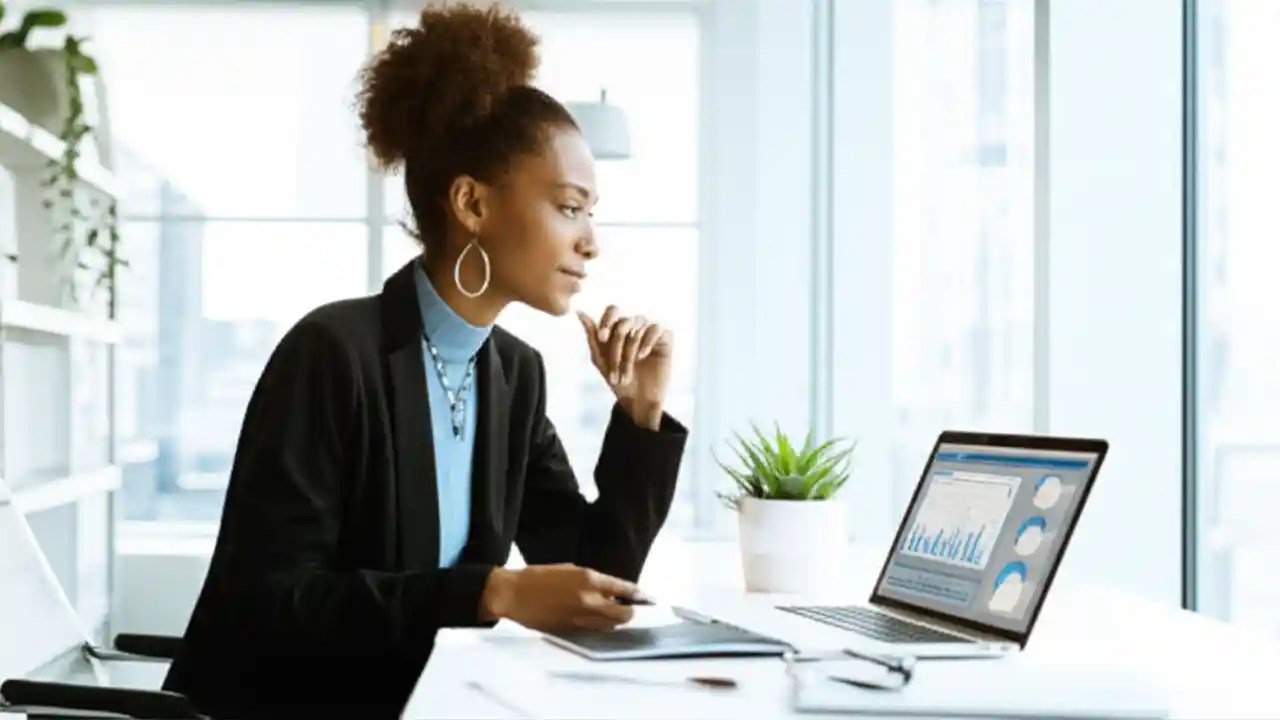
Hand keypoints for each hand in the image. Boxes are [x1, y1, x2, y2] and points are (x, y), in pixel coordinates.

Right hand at [480, 564, 646, 631]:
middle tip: (630, 610)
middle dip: (629, 612)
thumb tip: (608, 591)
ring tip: (614, 616)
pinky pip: (593, 631)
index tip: (645, 597)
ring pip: (609, 626)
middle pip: (622, 614)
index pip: (623, 588)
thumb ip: (591, 581)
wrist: (513, 593)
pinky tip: (597, 622)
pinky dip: (599, 627)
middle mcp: (588, 600)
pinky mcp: (570, 631)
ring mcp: (580, 618)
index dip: (637, 594)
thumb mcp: (569, 570)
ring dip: (614, 621)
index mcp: (588, 579)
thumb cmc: (539, 577)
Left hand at [577, 307, 672, 428]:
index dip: (607, 320)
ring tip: (625, 375)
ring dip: (629, 353)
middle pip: (623, 323)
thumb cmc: (619, 381)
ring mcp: (651, 331)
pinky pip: (657, 328)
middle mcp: (635, 326)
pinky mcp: (665, 339)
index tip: (602, 338)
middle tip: (613, 371)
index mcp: (618, 328)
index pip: (613, 310)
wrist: (638, 401)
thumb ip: (592, 337)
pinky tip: (642, 356)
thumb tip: (580, 312)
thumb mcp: (601, 361)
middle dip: (616, 347)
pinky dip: (647, 341)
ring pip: (638, 328)